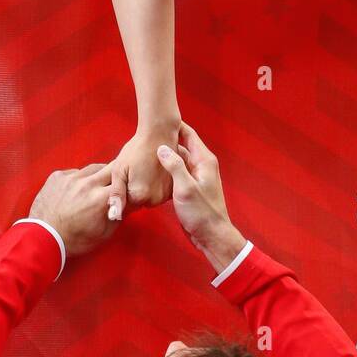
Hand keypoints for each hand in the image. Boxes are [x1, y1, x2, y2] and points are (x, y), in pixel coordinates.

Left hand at [28, 163, 121, 258]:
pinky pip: (75, 172)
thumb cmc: (74, 239)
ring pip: (92, 168)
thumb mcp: (102, 234)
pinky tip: (76, 190)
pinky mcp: (57, 176)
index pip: (123, 181)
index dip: (126, 184)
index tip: (126, 188)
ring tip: (95, 187)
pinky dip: (79, 178)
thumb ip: (118, 216)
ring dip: (97, 175)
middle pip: (110, 168)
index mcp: (101, 198)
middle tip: (113, 184)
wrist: (42, 237)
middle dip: (115, 175)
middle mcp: (87, 183)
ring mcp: (70, 177)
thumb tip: (129, 205)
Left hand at [109, 124, 179, 215]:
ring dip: (146, 189)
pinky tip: (154, 172)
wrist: (159, 135)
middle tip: (137, 170)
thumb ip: (116, 194)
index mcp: (139, 195)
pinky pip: (159, 194)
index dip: (124, 188)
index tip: (128, 174)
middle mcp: (154, 199)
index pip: (126, 203)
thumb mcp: (119, 169)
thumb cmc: (136, 149)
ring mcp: (165, 195)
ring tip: (146, 169)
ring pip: (149, 198)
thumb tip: (113, 216)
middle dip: (135, 190)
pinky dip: (156, 186)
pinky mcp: (173, 189)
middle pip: (138, 202)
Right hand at [156, 123, 246, 273]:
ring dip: (164, 157)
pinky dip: (166, 171)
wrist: (212, 236)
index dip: (175, 126)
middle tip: (145, 136)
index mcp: (204, 160)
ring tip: (145, 151)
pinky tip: (152, 172)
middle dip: (166, 141)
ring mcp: (195, 177)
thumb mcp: (185, 188)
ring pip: (177, 161)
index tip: (158, 120)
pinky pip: (176, 174)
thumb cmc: (202, 212)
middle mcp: (201, 165)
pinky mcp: (189, 188)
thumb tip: (162, 147)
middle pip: (182, 146)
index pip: (189, 135)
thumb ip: (174, 166)